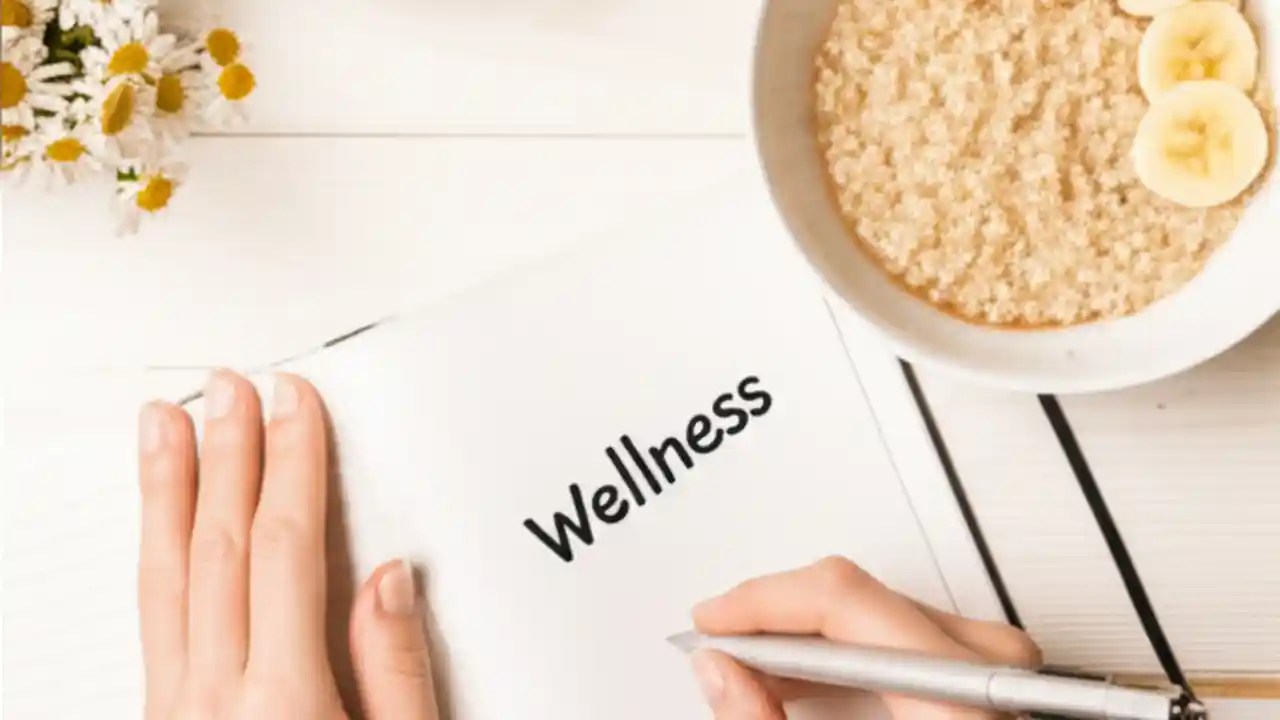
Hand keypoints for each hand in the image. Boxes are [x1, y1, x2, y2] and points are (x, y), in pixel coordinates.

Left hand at [137, 370, 439, 718]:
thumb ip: (395, 671)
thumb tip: (389, 580)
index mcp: (286, 702)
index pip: (285, 547)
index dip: (290, 463)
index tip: (294, 407)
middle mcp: (217, 700)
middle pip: (220, 546)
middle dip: (228, 454)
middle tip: (230, 390)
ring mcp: (178, 710)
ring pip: (165, 575)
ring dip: (166, 489)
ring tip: (164, 427)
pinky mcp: (161, 718)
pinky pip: (150, 611)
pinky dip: (154, 547)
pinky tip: (160, 519)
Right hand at [689, 557, 1041, 719]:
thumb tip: (722, 671)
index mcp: (961, 695)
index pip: (843, 597)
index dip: (762, 599)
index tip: (717, 618)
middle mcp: (998, 675)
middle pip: (864, 596)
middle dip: (781, 615)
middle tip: (727, 643)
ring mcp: (1010, 680)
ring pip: (889, 612)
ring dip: (817, 633)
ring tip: (764, 664)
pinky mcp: (1008, 690)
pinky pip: (923, 639)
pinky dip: (861, 652)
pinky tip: (820, 675)